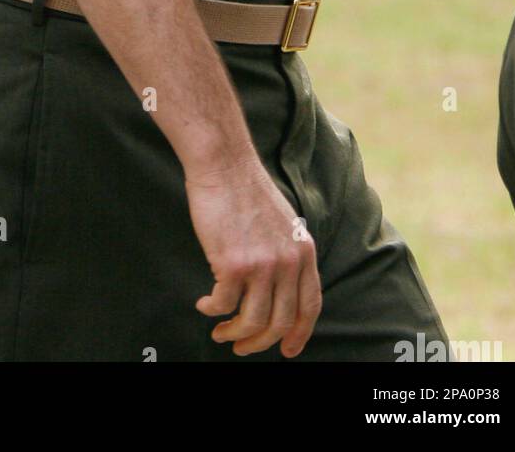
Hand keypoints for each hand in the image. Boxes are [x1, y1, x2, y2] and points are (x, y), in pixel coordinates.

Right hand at [187, 155, 320, 357]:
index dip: (299, 334)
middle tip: (241, 347)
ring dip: (234, 333)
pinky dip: (212, 310)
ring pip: (252, 321)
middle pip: (280, 322)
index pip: (310, 306)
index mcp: (303, 251)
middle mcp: (288, 262)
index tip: (286, 350)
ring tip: (220, 332)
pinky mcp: (233, 264)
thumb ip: (286, 253)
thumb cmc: (245, 189)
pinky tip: (204, 304)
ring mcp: (262, 265)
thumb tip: (278, 288)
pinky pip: (224, 304)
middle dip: (259, 342)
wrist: (223, 164)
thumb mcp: (283, 222)